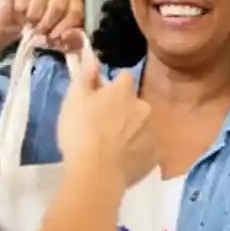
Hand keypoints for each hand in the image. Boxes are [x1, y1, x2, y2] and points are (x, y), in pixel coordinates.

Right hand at [0, 0, 84, 47]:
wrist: (12, 19)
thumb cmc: (39, 26)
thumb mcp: (56, 37)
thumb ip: (69, 40)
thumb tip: (67, 37)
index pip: (76, 12)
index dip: (64, 29)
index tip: (54, 38)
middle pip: (58, 8)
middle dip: (46, 25)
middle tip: (39, 31)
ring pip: (39, 8)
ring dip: (32, 21)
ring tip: (29, 22)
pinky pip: (22, 5)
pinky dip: (19, 14)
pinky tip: (20, 12)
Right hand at [58, 65, 156, 186]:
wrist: (96, 173)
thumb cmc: (81, 132)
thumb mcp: (75, 99)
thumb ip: (85, 76)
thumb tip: (93, 57)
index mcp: (124, 91)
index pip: (124, 77)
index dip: (112, 86)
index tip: (100, 97)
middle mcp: (143, 107)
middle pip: (134, 103)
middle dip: (122, 110)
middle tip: (103, 126)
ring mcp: (152, 132)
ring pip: (141, 125)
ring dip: (130, 130)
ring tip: (110, 147)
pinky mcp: (154, 155)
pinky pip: (145, 147)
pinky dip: (135, 151)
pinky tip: (121, 160)